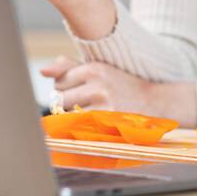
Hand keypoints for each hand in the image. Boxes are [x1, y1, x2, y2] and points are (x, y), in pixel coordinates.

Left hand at [41, 56, 196, 125]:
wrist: (154, 102)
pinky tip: (98, 121)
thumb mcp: (99, 70)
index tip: (82, 89)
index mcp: (94, 68)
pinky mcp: (107, 123)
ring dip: (75, 116)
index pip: (58, 81)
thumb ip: (69, 68)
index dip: (66, 88)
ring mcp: (102, 105)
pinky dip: (84, 127)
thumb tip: (42, 71)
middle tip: (87, 101)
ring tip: (94, 110)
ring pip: (68, 114)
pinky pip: (80, 128)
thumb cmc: (121, 85)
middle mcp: (97, 85)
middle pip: (59, 98)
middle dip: (67, 102)